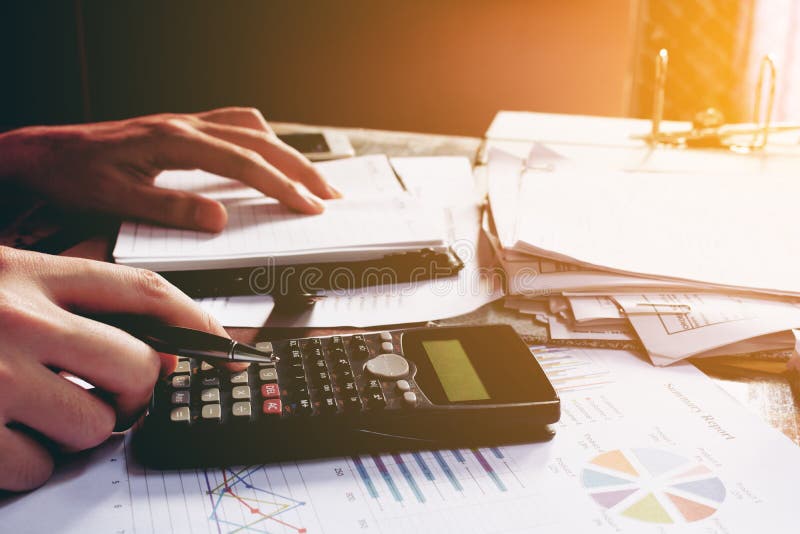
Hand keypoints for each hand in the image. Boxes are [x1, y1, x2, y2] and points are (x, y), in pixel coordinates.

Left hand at [0, 107, 340, 231]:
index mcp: (175, 141)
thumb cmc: (75, 176)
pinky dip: (262, 140)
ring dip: (287, 152)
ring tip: (311, 177)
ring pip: (252, 128)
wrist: (46, 153)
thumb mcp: (116, 198)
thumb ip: (170, 208)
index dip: (283, 186)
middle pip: (260, 141)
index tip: (310, 206)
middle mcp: (185, 125)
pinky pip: (234, 124)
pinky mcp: (181, 128)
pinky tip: (269, 154)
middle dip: (301, 168)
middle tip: (330, 193)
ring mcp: (185, 123)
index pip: (245, 163)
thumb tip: (219, 218)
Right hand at [0, 246, 243, 490]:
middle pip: (137, 366)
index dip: (196, 322)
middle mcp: (19, 320)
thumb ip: (72, 302)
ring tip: (36, 412)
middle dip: (134, 393)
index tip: (226, 349)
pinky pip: (41, 467)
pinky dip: (31, 462)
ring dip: (76, 432)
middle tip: (107, 396)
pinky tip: (6, 435)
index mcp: (29, 275)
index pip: (143, 291)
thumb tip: (158, 354)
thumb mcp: (3, 281)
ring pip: (95, 426)